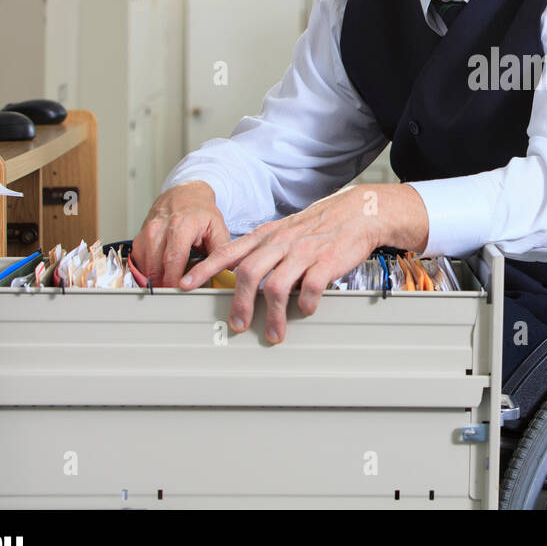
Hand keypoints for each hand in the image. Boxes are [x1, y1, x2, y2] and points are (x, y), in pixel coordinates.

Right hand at [131, 181, 229, 287]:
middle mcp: (159, 228)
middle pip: (155, 266)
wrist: (184, 194)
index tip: (180, 291)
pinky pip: (138, 261)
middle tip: (176, 293)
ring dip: (155, 279)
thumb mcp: (218, 228)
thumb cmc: (201, 212)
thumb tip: (227, 269)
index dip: (174, 279)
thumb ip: (220, 250)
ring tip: (170, 283)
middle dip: (164, 283)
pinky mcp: (139, 237)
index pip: (173, 258)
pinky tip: (160, 272)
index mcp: (181, 225)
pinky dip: (147, 270)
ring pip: (144, 265)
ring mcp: (146, 232)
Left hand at [180, 183, 428, 343]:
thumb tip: (240, 272)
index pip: (229, 251)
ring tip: (275, 333)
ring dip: (273, 316)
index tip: (186, 285)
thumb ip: (264, 249)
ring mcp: (303, 252)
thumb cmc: (322, 225)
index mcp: (269, 235)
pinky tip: (307, 310)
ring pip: (276, 286)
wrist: (360, 212)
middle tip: (237, 324)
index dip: (206, 269)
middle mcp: (282, 243)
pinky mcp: (326, 262)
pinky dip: (306, 304)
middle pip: (248, 274)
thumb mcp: (286, 230)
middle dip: (239, 303)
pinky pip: (310, 288)